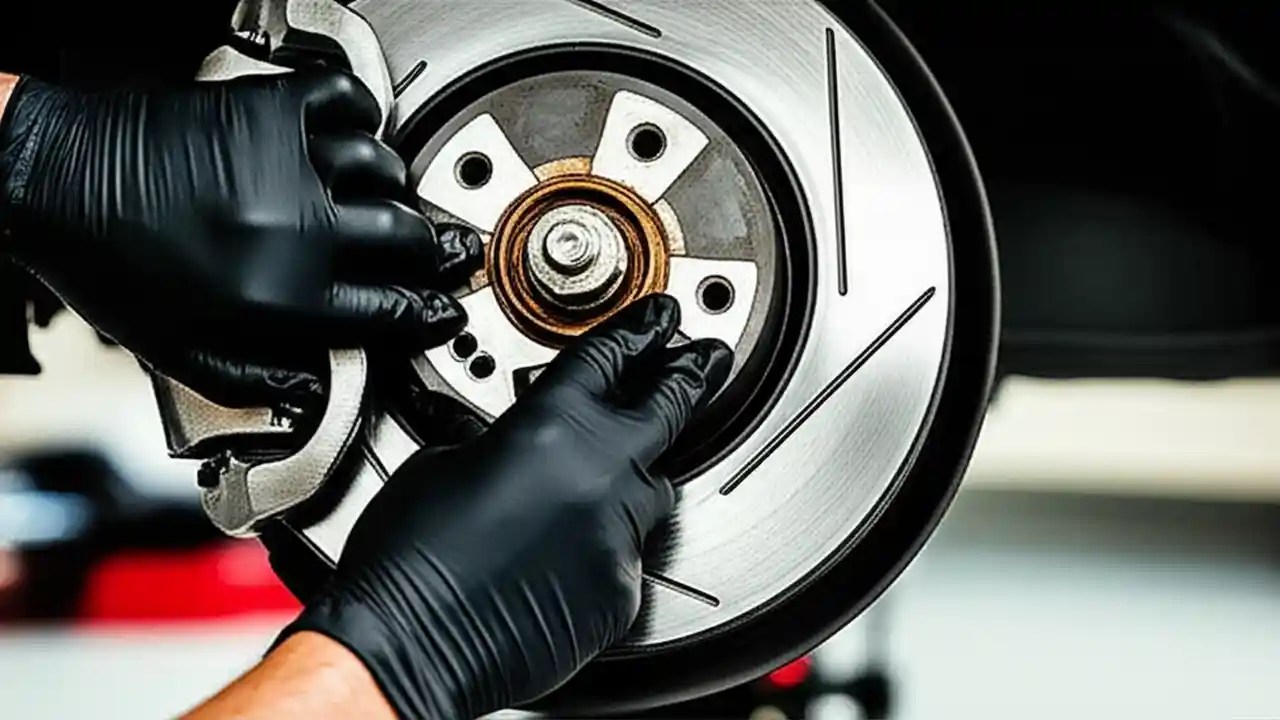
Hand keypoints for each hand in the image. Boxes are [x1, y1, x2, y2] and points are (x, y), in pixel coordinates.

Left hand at [0, 69, 480, 407]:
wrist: (52, 180)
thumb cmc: (111, 264)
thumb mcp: (181, 355)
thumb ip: (259, 380)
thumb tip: (315, 392)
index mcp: (279, 298)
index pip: (386, 311)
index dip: (427, 314)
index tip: (443, 309)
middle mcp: (296, 230)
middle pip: (405, 238)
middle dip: (435, 251)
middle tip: (444, 251)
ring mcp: (288, 163)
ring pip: (384, 170)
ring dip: (394, 187)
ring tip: (391, 196)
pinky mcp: (270, 111)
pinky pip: (348, 102)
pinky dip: (364, 114)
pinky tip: (359, 133)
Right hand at [279, 294, 732, 718]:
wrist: (410, 642)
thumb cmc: (410, 558)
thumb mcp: (441, 464)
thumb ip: (493, 439)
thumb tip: (500, 438)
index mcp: (551, 424)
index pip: (613, 356)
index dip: (643, 331)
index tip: (661, 319)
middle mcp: (600, 472)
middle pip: (670, 407)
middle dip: (693, 375)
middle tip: (707, 359)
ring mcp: (619, 532)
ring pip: (654, 489)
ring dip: (637, 478)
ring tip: (606, 482)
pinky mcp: (624, 588)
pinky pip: (630, 554)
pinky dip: (607, 548)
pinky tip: (567, 558)